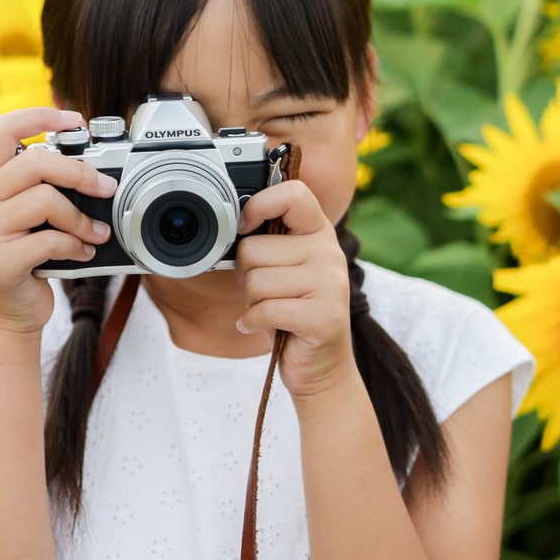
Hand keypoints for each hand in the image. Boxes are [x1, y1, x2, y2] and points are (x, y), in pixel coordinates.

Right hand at [0, 106, 118, 337]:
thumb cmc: (24, 257)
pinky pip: (49, 240)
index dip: (40, 115)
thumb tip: (94, 165)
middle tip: (106, 187)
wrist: (5, 314)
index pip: (2, 128)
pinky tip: (83, 252)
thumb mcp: (26, 213)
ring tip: (97, 232)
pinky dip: (76, 245)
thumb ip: (42, 185)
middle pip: (33, 162)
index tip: (75, 119)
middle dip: (80, 172)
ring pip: (45, 200)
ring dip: (82, 218)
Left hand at [232, 178, 357, 398]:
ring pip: (256, 282)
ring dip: (251, 302)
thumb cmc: (293, 313)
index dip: (259, 205)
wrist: (322, 366)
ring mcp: (331, 284)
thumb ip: (267, 242)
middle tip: (265, 293)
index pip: (293, 194)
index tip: (245, 226)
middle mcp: (329, 252)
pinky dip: (252, 322)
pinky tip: (261, 326)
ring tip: (271, 310)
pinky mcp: (325, 317)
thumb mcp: (284, 268)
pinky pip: (266, 310)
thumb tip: (229, 226)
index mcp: (318, 232)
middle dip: (246, 276)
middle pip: (253, 249)